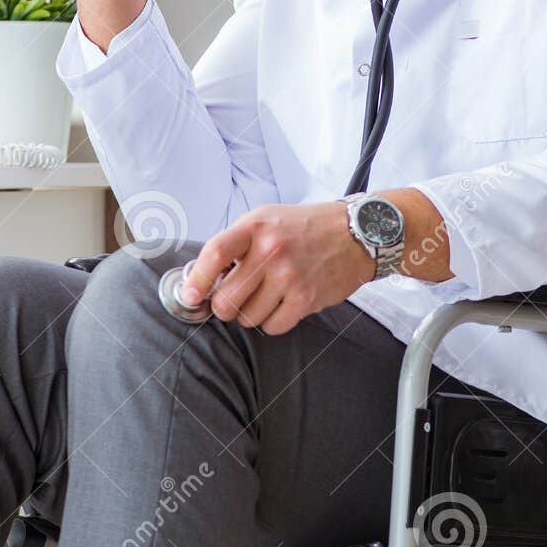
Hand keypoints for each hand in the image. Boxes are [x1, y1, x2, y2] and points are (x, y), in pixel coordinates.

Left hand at [179, 202, 376, 334]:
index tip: (190, 296)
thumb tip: (204, 278)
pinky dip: (272, 321)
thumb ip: (236, 244)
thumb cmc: (304, 227)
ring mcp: (290, 276)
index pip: (215, 254)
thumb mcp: (266, 219)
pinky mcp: (306, 298)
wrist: (356, 233)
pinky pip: (272, 327)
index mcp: (256, 227)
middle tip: (233, 299)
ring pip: (247, 318)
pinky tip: (281, 304)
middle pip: (226, 299)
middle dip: (224, 306)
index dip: (197, 280)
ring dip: (250, 314)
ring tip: (265, 296)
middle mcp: (271, 251)